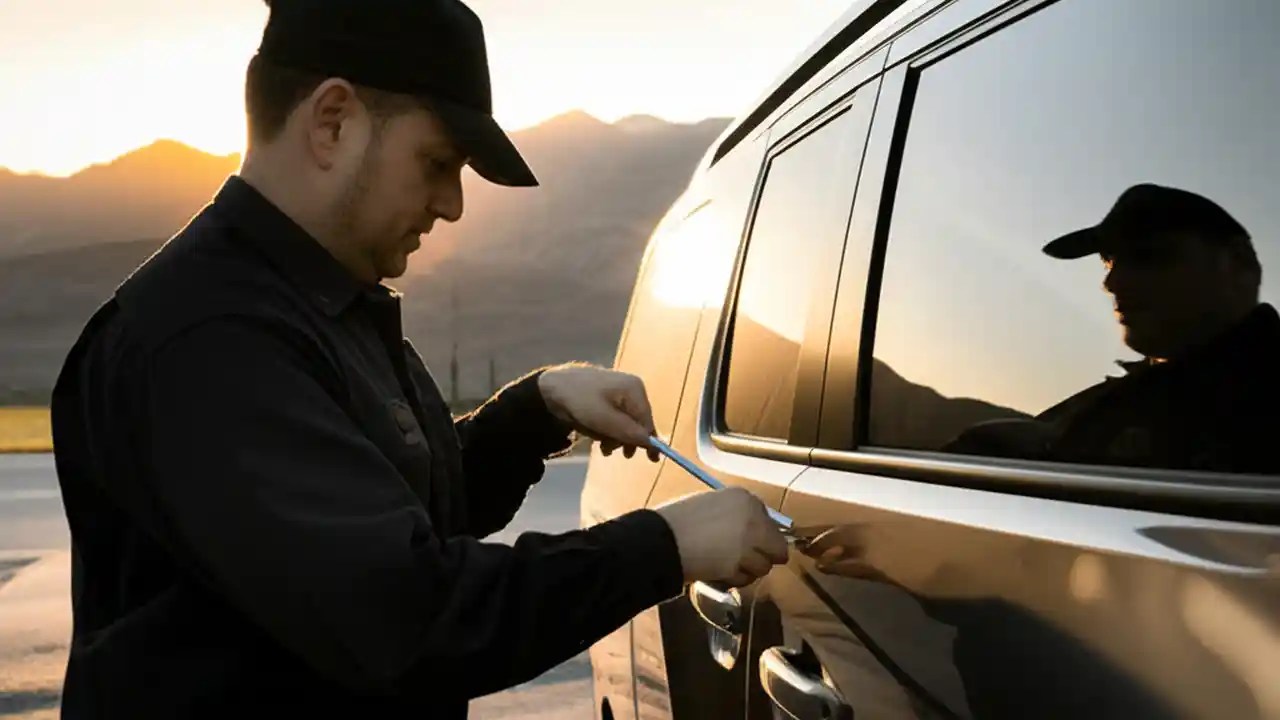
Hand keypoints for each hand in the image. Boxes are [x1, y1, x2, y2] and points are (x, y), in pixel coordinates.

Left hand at [538, 363, 658, 461]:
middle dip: (626, 439)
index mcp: (635, 389)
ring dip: (615, 437)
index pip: (648, 420)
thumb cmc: (580, 401)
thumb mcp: (604, 420)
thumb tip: (653, 445)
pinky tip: (598, 437)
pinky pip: (616, 419)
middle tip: (610, 451)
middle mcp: (632, 388)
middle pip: (638, 422)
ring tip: (602, 446)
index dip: (649, 441)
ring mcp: (621, 392)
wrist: (552, 387)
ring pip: (626, 423)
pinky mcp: (610, 398)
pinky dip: (609, 430)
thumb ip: (628, 432)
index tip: (651, 459)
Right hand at [654, 487, 789, 586]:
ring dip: (748, 570)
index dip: (760, 536)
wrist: (662, 539)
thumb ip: (736, 517)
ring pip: (764, 566)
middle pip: (777, 546)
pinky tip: (718, 572)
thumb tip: (750, 533)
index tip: (747, 542)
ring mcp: (749, 542)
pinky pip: (746, 578)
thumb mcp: (712, 505)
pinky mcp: (740, 565)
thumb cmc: (679, 519)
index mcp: (745, 498)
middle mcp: (754, 518)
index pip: (770, 522)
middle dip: (762, 555)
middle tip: (742, 560)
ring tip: (726, 566)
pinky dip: (735, 579)